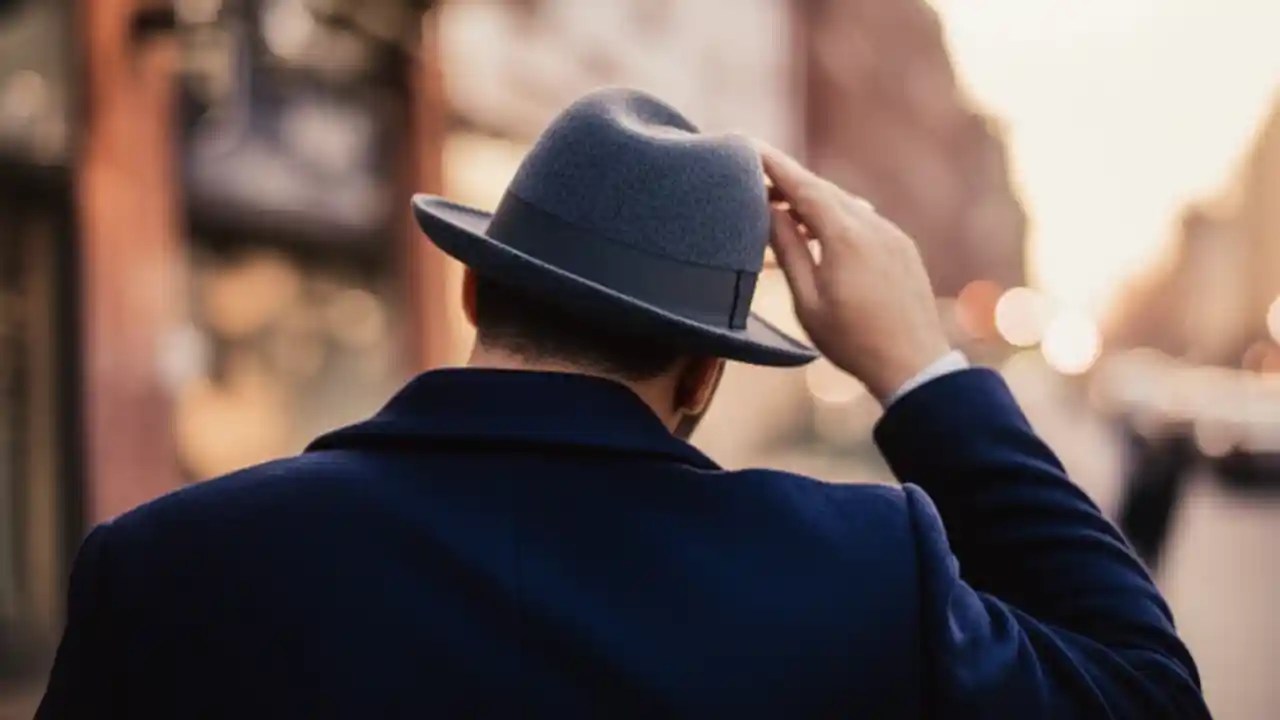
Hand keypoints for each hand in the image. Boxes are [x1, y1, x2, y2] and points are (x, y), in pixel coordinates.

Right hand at [756, 141, 950, 401]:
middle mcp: (872, 225)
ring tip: (784, 212)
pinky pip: (865, 219)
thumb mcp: (806, 300)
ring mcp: (892, 234)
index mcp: (844, 235)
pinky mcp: (903, 248)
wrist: (913, 365)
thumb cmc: (853, 340)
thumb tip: (771, 212)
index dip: (774, 165)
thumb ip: (788, 250)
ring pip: (846, 204)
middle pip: (824, 190)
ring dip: (813, 202)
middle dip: (790, 182)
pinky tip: (822, 234)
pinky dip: (838, 217)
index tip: (749, 145)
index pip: (802, 186)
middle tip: (757, 180)